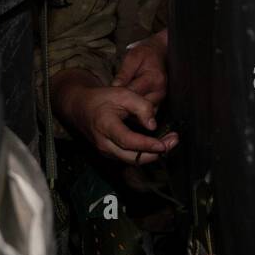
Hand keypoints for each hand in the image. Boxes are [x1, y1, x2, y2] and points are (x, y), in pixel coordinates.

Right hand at [55, 73, 179, 164]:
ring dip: (153, 154)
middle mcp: (104, 144)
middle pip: (132, 157)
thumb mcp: (122, 94)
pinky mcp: (111, 154)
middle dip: (156, 153)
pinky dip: (145, 153)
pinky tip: (158, 143)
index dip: (147, 145)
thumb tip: (153, 125)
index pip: (128, 141)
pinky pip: (130, 158)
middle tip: (174, 141)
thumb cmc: (101, 99)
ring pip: (133, 160)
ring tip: (170, 141)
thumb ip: (141, 106)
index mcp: (105, 126)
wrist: (81, 108)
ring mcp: (106, 152)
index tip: (163, 144)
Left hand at [112, 29, 168, 105]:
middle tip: (113, 101)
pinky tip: (129, 106)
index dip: (120, 95)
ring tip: (120, 104)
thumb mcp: (132, 58)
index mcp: (153, 78)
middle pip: (139, 105)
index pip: (133, 92)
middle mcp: (160, 91)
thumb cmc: (145, 55)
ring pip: (143, 112)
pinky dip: (138, 112)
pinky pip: (147, 112)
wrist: (159, 53)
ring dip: (132, 110)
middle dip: (125, 104)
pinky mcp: (160, 102)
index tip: (110, 96)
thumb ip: (124, 73)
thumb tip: (115, 87)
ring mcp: (161, 98)